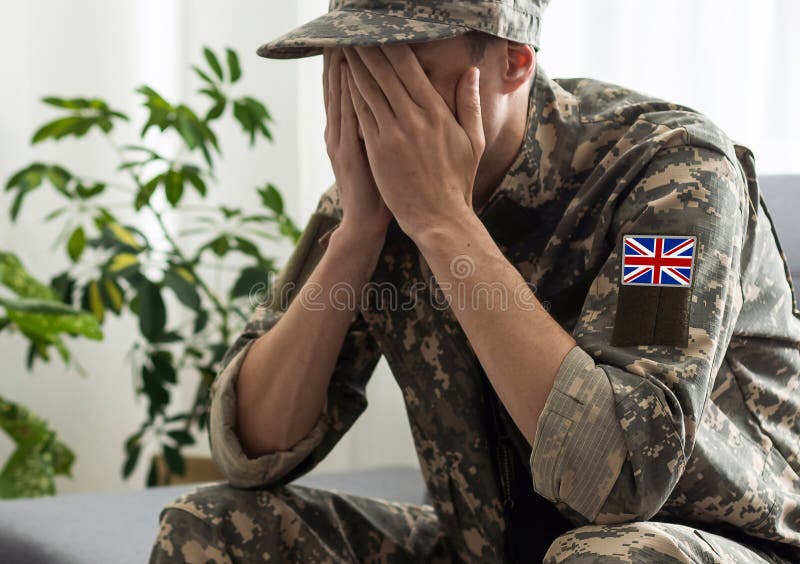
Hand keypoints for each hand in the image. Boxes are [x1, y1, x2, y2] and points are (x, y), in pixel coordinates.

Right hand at [323, 48, 392, 240]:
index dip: (351, 58)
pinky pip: (348, 114)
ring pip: (340, 93)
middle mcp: (340, 128)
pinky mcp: (346, 150)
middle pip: (340, 81)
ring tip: (342, 37)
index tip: (357, 34)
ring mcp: (340, 138)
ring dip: (341, 65)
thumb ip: (378, 124)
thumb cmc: (381, 188)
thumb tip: (390, 98)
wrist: (366, 221)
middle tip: (344, 26)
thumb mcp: (378, 152)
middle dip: (343, 52)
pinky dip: (348, 92)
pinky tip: (350, 72)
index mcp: (349, 127)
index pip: (350, 84)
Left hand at [342, 44, 485, 238]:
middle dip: (368, 49)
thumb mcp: (473, 140)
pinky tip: (343, 79)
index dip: (391, 46)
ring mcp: (393, 134)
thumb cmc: (458, 181)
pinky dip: (351, 93)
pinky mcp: (378, 150)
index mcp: (437, 112)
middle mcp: (413, 118)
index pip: (409, 68)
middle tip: (353, 30)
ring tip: (343, 46)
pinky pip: (362, 114)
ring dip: (355, 65)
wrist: (439, 217)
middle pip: (385, 73)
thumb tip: (471, 72)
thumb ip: (469, 104)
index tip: (380, 30)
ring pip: (368, 90)